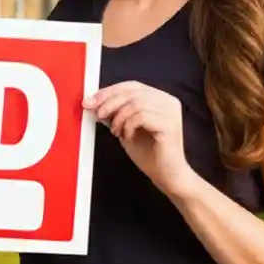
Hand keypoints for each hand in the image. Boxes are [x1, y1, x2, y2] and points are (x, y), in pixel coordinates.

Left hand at [84, 81, 198, 198]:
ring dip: (119, 117)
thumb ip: (115, 114)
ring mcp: (171, 112)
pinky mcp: (169, 125)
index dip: (110, 91)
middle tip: (97, 114)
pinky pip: (141, 116)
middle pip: (132, 92)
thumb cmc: (150, 154)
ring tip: (116, 132)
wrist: (167, 177)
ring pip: (135, 102)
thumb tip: (94, 103)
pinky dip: (128, 126)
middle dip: (109, 101)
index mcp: (160, 99)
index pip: (132, 86)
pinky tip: (128, 137)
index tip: (92, 100)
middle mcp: (168, 102)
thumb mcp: (126, 129)